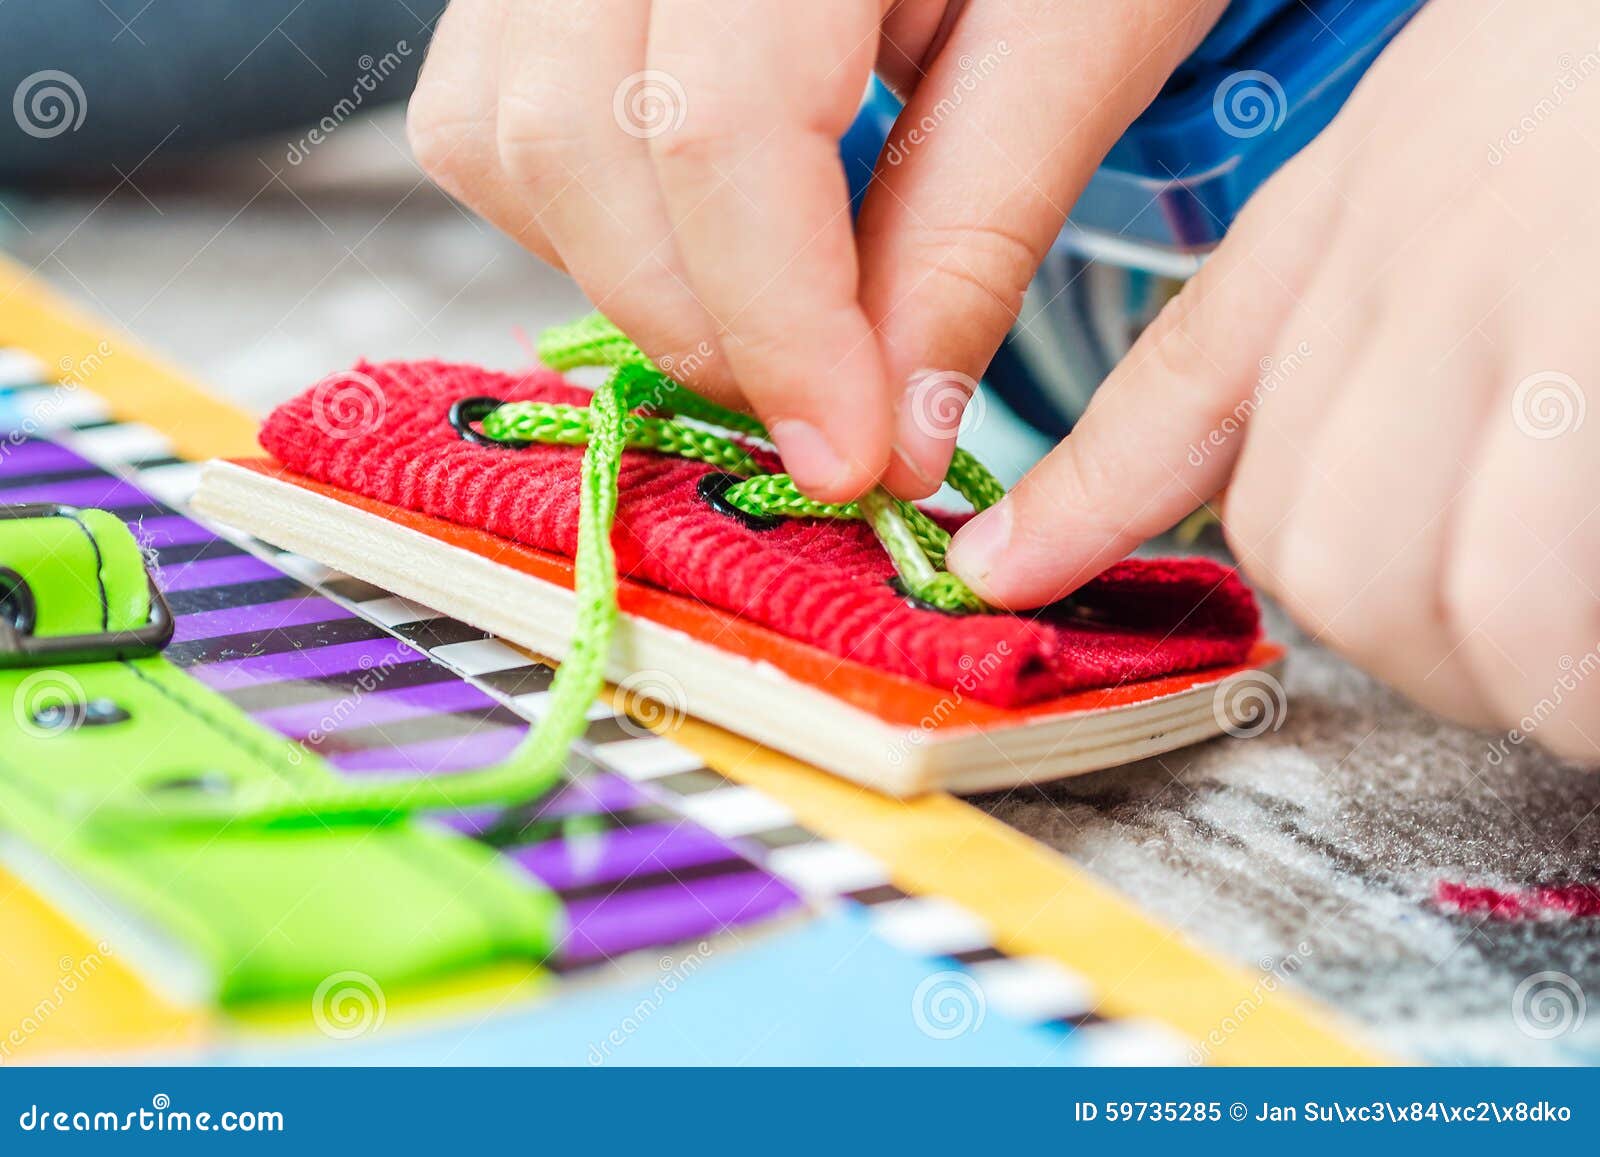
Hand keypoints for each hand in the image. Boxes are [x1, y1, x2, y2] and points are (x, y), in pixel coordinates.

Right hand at [407, 0, 1226, 500]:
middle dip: (703, 329)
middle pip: (578, 147)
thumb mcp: (1080, 40)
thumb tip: (894, 438)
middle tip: (825, 405)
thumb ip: (972, 237)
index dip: (780, 329)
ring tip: (774, 314)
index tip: (855, 457)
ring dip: (634, 280)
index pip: (722, 131)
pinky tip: (698, 231)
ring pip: (503, 138)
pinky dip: (578, 219)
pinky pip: (484, 115)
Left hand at [947, 0, 1599, 760]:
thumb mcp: (1508, 128)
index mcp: (1386, 187)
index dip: (1084, 495)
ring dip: (1513, 674)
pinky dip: (1570, 670)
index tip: (1003, 560)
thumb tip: (1446, 458)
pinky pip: (1519, 585)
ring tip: (1589, 676)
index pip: (1188, 376)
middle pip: (1306, 533)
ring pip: (1397, 582)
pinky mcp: (1589, 340)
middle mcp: (1414, 238)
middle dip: (1418, 641)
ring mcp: (1514, 283)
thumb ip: (1422, 282)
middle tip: (1538, 672)